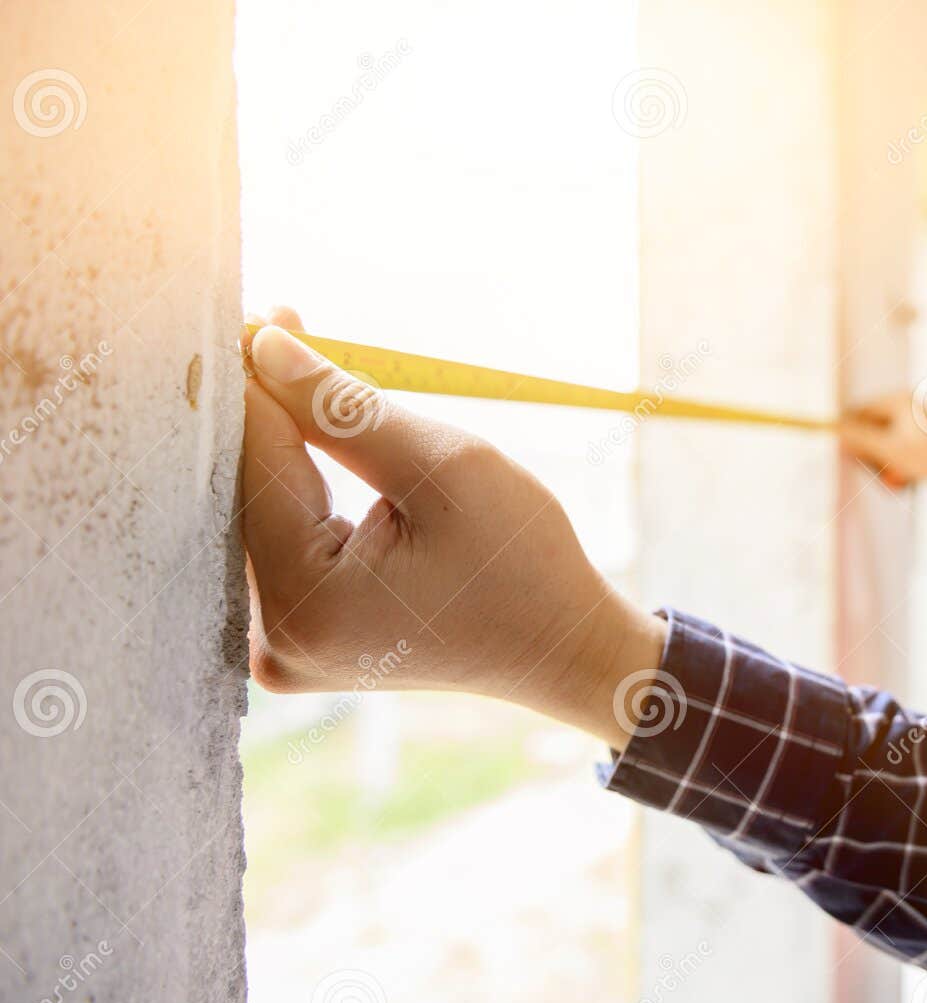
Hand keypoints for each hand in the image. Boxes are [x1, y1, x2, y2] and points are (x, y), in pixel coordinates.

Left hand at [240, 307, 666, 749]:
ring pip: (262, 520)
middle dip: (269, 410)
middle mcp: (278, 638)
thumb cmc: (523, 562)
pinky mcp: (305, 643)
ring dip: (281, 448)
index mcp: (308, 602)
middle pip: (248, 495)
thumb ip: (342, 409)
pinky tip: (310, 443)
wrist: (563, 647)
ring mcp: (288, 648)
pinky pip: (281, 550)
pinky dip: (296, 493)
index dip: (262, 382)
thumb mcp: (444, 466)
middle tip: (287, 329)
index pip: (257, 466)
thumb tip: (264, 348)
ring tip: (302, 377)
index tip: (269, 314)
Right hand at [839, 391, 926, 503]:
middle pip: (870, 423)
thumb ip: (859, 438)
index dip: (849, 429)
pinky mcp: (917, 432)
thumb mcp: (888, 449)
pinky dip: (890, 457)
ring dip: (878, 455)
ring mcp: (913, 417)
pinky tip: (897, 472)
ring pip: (881, 435)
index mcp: (900, 399)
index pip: (862, 410)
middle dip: (866, 447)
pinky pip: (893, 441)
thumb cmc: (926, 458)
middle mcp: (906, 403)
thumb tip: (833, 429)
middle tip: (866, 466)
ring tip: (886, 473)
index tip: (842, 449)